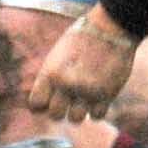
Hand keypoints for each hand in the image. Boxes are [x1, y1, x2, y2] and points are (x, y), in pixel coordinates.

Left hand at [22, 6, 135, 120]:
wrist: (111, 28)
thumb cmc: (82, 38)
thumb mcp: (57, 54)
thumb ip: (51, 77)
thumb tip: (45, 101)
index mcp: (50, 72)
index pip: (36, 104)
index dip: (41, 105)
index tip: (48, 100)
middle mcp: (67, 84)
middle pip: (55, 115)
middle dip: (60, 109)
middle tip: (67, 99)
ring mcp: (87, 91)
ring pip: (76, 119)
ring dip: (79, 111)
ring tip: (83, 97)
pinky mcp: (107, 94)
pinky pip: (96, 115)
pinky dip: (96, 109)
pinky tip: (97, 96)